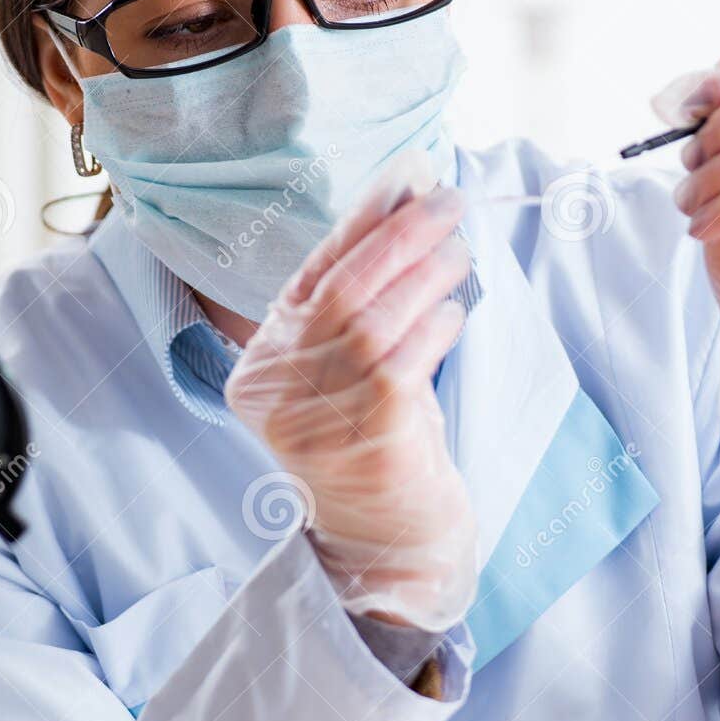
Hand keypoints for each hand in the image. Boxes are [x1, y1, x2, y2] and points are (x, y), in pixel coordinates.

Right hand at [226, 153, 477, 629]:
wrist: (388, 545)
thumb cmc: (374, 442)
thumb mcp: (348, 370)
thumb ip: (362, 300)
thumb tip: (407, 202)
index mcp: (260, 366)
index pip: (310, 274)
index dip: (360, 220)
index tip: (406, 175)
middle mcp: (277, 392)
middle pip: (341, 290)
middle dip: (399, 234)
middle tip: (447, 199)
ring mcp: (317, 419)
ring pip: (374, 320)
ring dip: (425, 274)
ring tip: (459, 251)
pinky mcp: (367, 440)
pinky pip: (405, 361)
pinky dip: (436, 325)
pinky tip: (455, 311)